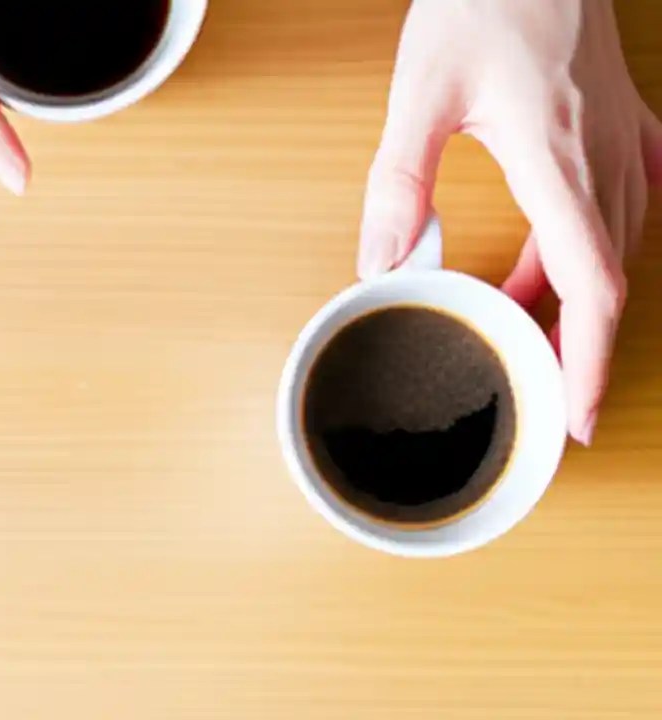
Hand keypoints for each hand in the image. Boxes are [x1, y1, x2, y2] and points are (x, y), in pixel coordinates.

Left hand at [359, 0, 661, 444]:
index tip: (573, 419)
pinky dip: (597, 253)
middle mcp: (608, 159)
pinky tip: (568, 269)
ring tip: (525, 337)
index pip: (589, 285)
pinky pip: (629, 209)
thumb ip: (398, 183)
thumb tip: (379, 264)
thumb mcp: (420, 94)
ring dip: (574, 303)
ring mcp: (628, 143)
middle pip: (607, 283)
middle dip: (577, 352)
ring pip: (615, 251)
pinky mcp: (627, 129)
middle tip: (542, 401)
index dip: (586, 362)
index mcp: (558, 158)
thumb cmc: (484, 2)